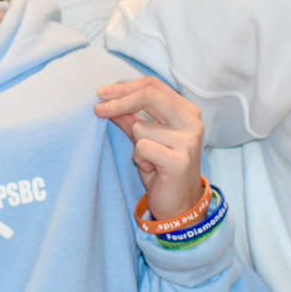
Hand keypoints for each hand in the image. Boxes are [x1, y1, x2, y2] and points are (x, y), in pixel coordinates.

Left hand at [95, 76, 205, 220]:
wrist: (180, 205)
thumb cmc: (162, 169)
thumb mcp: (145, 139)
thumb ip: (131, 119)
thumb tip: (108, 101)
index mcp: (187, 111)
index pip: (153, 86)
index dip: (125, 87)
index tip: (101, 93)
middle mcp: (192, 122)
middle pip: (149, 96)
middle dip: (119, 102)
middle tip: (98, 109)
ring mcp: (188, 141)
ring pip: (140, 127)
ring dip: (136, 146)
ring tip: (149, 161)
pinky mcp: (180, 160)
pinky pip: (142, 147)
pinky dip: (140, 159)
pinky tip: (152, 170)